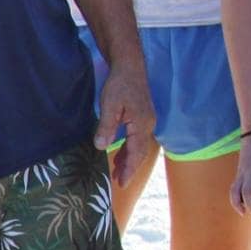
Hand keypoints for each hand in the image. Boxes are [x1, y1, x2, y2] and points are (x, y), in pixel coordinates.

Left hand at [94, 57, 157, 190]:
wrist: (130, 66)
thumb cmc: (120, 84)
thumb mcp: (109, 105)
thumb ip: (107, 127)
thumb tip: (101, 147)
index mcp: (142, 124)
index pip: (136, 152)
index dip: (129, 169)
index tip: (122, 183)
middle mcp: (148, 124)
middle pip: (140, 152)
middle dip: (130, 168)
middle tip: (119, 182)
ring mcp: (147, 121)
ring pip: (139, 146)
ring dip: (129, 160)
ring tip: (118, 172)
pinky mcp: (142, 117)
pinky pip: (137, 138)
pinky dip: (129, 149)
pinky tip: (120, 153)